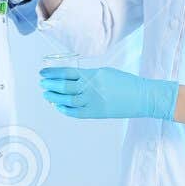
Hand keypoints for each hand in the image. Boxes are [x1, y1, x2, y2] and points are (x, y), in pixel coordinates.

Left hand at [40, 66, 177, 120]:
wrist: (142, 97)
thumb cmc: (126, 84)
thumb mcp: (106, 73)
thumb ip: (89, 76)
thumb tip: (73, 79)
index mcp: (93, 74)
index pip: (66, 73)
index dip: (52, 73)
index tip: (43, 73)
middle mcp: (91, 88)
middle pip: (63, 86)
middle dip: (50, 85)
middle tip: (42, 84)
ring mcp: (93, 101)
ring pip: (67, 100)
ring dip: (54, 98)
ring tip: (47, 95)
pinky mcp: (96, 113)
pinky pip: (76, 112)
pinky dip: (65, 110)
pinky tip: (59, 107)